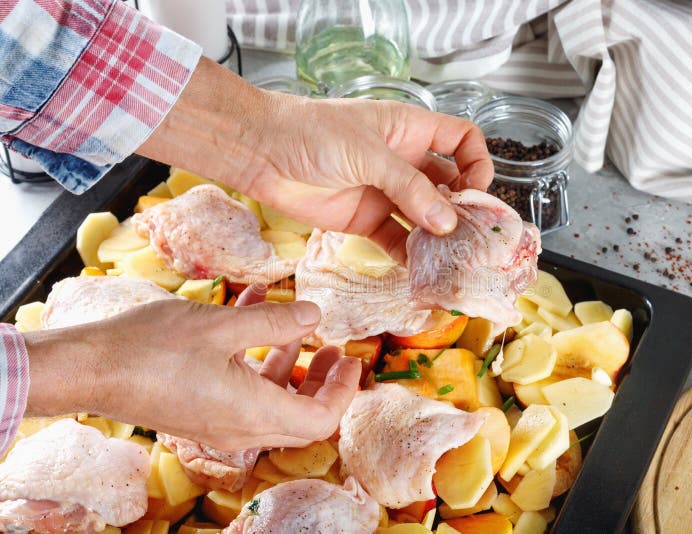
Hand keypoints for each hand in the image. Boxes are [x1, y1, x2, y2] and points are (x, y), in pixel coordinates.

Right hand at [22, 297, 360, 449]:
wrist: (87, 369)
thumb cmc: (151, 348)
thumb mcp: (222, 325)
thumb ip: (275, 321)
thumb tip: (315, 314)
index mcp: (252, 413)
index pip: (320, 419)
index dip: (342, 391)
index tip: (350, 359)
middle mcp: (239, 427)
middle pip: (300, 416)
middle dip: (322, 381)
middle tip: (334, 349)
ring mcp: (216, 423)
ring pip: (271, 402)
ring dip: (290, 367)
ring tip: (299, 327)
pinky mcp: (197, 411)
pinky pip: (240, 391)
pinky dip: (254, 359)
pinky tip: (249, 311)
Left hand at [137, 58, 493, 260]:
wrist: (261, 152)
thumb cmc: (312, 133)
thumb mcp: (368, 152)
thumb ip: (409, 187)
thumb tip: (446, 221)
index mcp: (411, 131)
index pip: (462, 140)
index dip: (477, 163)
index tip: (474, 190)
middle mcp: (404, 162)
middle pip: (449, 185)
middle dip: (462, 210)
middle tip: (472, 238)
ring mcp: (386, 193)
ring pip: (425, 218)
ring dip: (438, 238)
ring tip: (451, 261)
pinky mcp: (365, 221)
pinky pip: (397, 240)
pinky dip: (409, 256)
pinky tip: (419, 271)